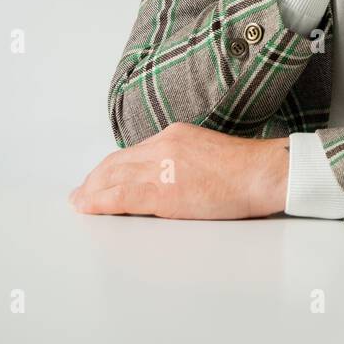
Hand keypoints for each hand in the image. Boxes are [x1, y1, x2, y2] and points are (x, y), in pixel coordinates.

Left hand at [69, 124, 288, 218]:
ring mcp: (161, 168)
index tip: (101, 177)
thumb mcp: (207, 151)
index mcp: (175, 135)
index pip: (132, 152)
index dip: (111, 167)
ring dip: (91, 192)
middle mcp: (163, 146)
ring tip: (79, 203)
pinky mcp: (163, 192)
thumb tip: (170, 178)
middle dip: (94, 179)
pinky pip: (121, 197)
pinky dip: (99, 202)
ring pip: (113, 179)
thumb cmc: (248, 169)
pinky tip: (88, 208)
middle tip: (81, 193)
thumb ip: (183, 159)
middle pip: (116, 163)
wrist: (264, 172)